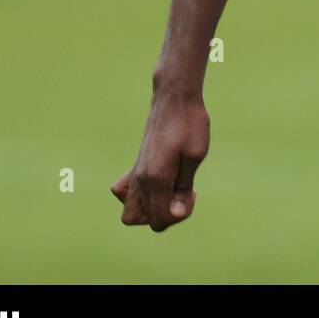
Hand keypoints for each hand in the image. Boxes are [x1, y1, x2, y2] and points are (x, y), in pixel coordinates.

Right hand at [112, 90, 209, 230]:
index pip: (160, 219)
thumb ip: (183, 188)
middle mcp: (139, 179)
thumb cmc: (189, 123)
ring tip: (170, 190)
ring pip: (130, 211)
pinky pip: (123, 191)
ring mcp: (134, 173)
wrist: (175, 98)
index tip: (192, 192)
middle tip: (182, 193)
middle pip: (144, 220)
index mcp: (155, 178)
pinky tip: (157, 182)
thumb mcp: (195, 155)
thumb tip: (175, 215)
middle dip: (166, 215)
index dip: (180, 214)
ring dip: (151, 209)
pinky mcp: (135, 165)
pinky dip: (139, 196)